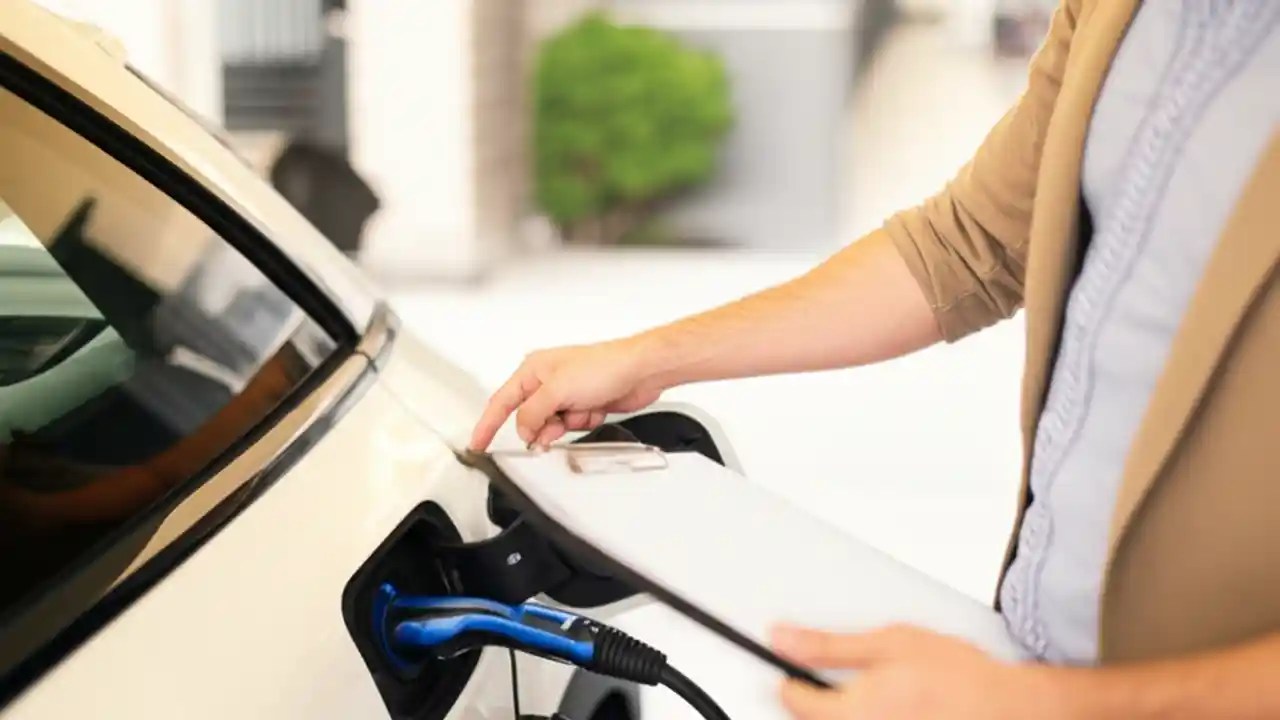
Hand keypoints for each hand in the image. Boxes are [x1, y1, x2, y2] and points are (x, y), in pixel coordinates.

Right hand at [469, 339, 664, 450]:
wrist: (640, 371)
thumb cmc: (604, 366)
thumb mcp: (557, 390)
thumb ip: (533, 413)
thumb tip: (522, 430)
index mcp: (533, 370)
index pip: (501, 402)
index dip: (487, 425)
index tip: (477, 444)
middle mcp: (547, 382)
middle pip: (528, 418)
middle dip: (543, 427)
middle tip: (556, 426)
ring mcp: (566, 394)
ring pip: (551, 426)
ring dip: (566, 425)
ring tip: (582, 410)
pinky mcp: (584, 405)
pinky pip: (572, 426)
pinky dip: (583, 422)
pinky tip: (594, 409)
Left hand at [772, 624, 1062, 719]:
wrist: (1009, 707)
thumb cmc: (957, 674)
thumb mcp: (888, 642)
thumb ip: (827, 646)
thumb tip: (782, 639)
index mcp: (851, 711)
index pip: (792, 700)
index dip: (791, 678)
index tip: (796, 669)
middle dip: (822, 702)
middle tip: (852, 685)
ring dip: (848, 712)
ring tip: (884, 698)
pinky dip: (871, 717)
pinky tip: (896, 710)